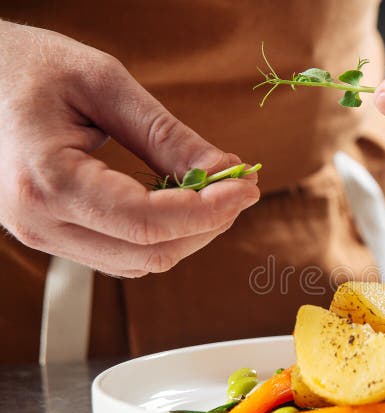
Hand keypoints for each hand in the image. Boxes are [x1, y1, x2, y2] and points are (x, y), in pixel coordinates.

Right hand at [0, 22, 259, 276]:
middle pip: (150, 253)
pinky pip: (121, 253)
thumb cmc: (25, 66)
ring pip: (139, 262)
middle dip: (208, 224)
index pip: (149, 223)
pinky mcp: (52, 234)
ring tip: (215, 191)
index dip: (210, 211)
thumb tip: (223, 172)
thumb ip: (166, 136)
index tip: (247, 186)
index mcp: (47, 183)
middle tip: (241, 186)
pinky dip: (161, 234)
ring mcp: (42, 235)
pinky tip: (180, 201)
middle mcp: (39, 224)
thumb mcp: (103, 84)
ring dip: (188, 233)